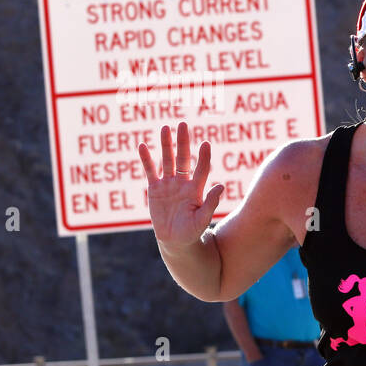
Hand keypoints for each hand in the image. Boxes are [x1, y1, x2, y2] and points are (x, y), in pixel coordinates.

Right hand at [138, 122, 224, 250]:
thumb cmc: (192, 231)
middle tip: (183, 124)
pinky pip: (150, 171)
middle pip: (183, 158)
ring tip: (165, 128)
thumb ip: (211, 202)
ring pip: (167, 160)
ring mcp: (168, 184)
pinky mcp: (155, 189)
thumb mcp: (202, 219)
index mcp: (196, 189)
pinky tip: (143, 146)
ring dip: (166, 145)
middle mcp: (183, 183)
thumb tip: (222, 186)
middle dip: (183, 142)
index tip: (205, 143)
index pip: (201, 168)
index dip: (203, 156)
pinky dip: (146, 159)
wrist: (176, 240)